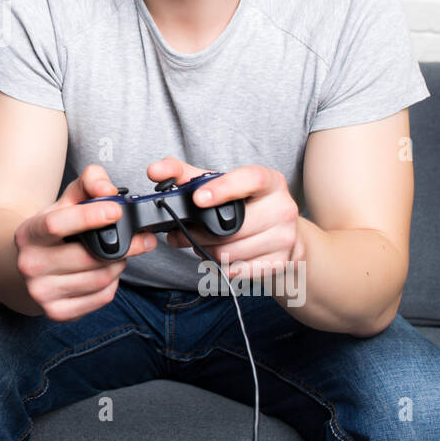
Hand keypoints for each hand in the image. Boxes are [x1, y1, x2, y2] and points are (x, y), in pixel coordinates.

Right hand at [13, 163, 156, 321]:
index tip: (117, 210)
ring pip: (99, 279)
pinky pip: (101, 297)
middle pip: (87, 257)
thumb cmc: (53, 230)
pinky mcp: (57, 313)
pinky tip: (107, 272)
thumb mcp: (66, 201)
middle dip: (122, 246)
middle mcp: (30, 265)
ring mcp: (42, 292)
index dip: (89, 216)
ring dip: (119, 265)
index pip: (57, 224)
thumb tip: (108, 189)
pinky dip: (113, 284)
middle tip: (139, 238)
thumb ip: (90, 183)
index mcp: (28, 233)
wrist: (28, 265)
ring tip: (118, 254)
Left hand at [153, 157, 298, 281]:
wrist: (280, 233)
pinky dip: (218, 265)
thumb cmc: (244, 204)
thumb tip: (155, 171)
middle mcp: (282, 208)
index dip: (224, 188)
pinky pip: (237, 269)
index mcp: (270, 182)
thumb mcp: (219, 184)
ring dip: (205, 250)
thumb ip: (185, 174)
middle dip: (198, 232)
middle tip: (178, 232)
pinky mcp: (279, 263)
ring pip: (230, 251)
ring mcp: (284, 237)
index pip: (251, 179)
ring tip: (199, 243)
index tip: (198, 198)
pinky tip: (215, 255)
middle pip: (234, 226)